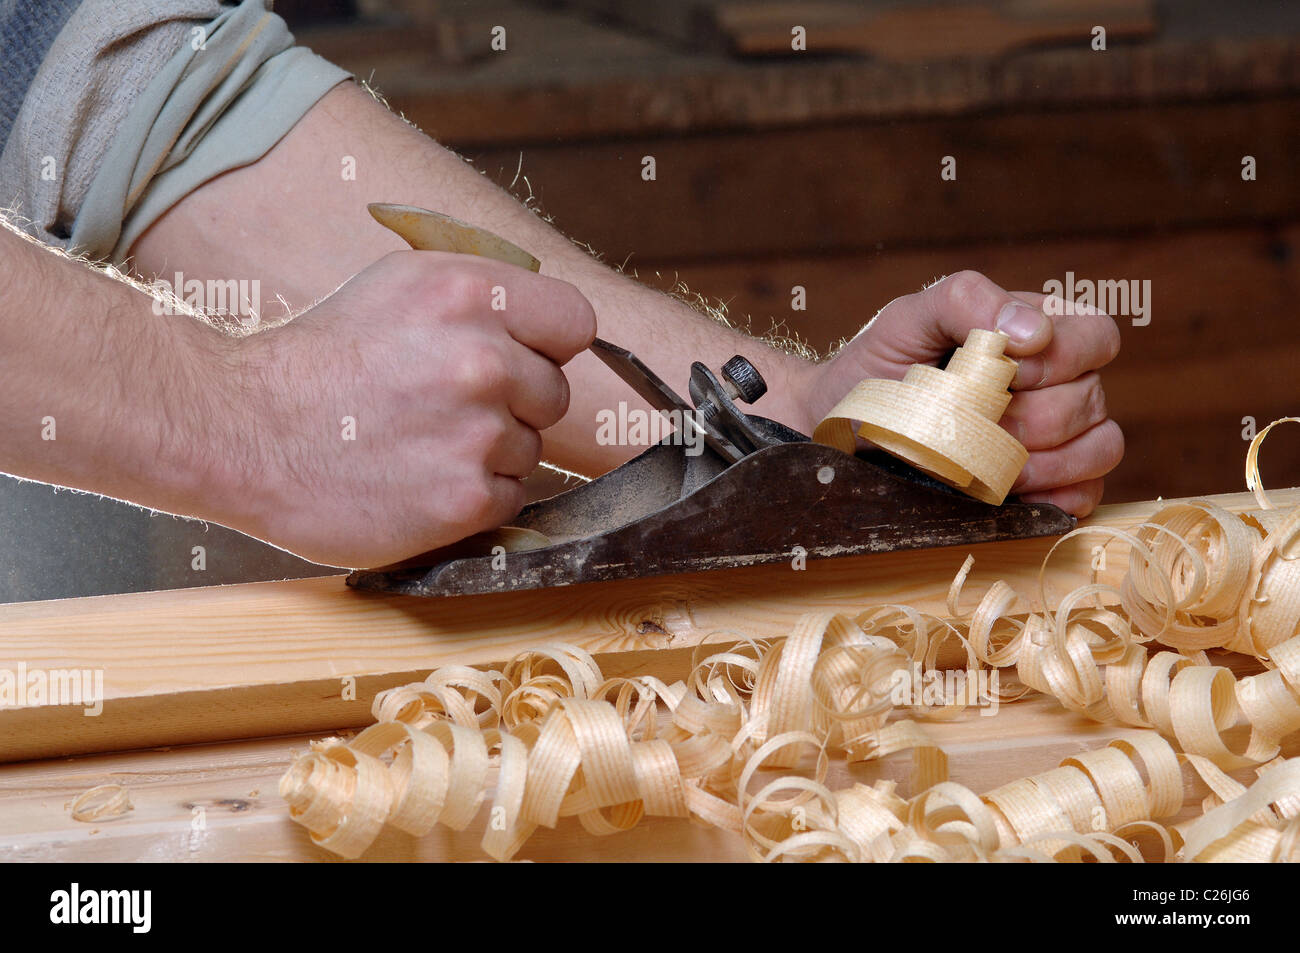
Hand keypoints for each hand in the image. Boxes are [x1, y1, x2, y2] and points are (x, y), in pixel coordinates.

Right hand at [208, 250, 595, 566]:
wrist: (243, 429)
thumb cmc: (319, 358)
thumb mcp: (398, 286)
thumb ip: (481, 298)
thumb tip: (545, 323)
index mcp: (469, 293)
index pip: (576, 322)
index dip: (548, 346)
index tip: (521, 359)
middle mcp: (482, 360)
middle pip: (555, 393)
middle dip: (514, 404)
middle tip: (444, 409)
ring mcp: (476, 433)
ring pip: (530, 449)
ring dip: (488, 454)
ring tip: (418, 444)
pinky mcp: (464, 499)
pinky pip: (509, 498)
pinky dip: (472, 497)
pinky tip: (418, 480)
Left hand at [802, 271, 1121, 516]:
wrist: (844, 422)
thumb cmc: (881, 364)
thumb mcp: (909, 319)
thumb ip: (966, 301)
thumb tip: (1033, 330)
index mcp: (1039, 335)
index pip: (1096, 337)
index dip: (1059, 357)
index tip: (1003, 370)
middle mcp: (1061, 383)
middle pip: (1091, 398)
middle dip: (1032, 415)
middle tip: (974, 421)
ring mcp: (1062, 438)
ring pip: (1101, 447)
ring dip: (1046, 460)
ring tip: (989, 462)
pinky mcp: (1051, 487)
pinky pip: (1087, 496)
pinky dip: (1055, 498)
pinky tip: (1011, 491)